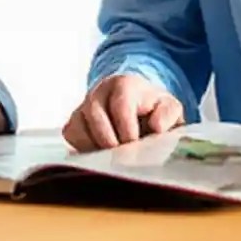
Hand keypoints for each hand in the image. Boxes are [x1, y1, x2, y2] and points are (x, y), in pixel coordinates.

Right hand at [61, 74, 183, 151]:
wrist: (136, 105)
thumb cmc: (151, 109)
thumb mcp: (168, 107)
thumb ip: (168, 114)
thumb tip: (157, 127)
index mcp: (123, 84)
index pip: (120, 106)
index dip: (127, 129)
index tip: (135, 144)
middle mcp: (99, 92)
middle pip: (95, 116)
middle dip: (110, 141)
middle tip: (124, 156)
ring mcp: (83, 107)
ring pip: (79, 128)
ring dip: (96, 147)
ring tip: (114, 156)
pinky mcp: (73, 122)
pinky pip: (71, 136)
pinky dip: (84, 149)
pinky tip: (101, 154)